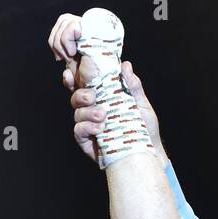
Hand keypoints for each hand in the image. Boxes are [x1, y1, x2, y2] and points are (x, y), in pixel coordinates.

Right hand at [48, 14, 166, 166]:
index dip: (75, 76)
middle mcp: (92, 109)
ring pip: (77, 113)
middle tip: (92, 97)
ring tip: (103, 116)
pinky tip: (99, 129)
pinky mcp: (86, 140)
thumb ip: (132, 86)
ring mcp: (88, 124)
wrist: (146, 152)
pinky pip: (79, 130)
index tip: (71, 71)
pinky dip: (87, 127)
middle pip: (76, 96)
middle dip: (80, 94)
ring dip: (87, 112)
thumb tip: (126, 66)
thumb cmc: (144, 127)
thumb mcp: (141, 104)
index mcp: (103, 97)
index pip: (85, 83)